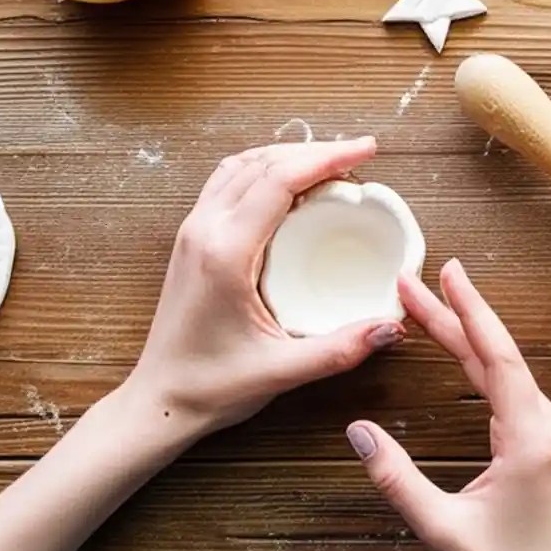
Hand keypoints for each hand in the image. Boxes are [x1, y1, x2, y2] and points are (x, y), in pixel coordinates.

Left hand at [126, 138, 406, 435]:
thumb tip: (391, 326)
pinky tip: (288, 185)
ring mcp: (192, 231)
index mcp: (225, 253)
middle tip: (359, 154)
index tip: (366, 150)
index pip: (279, 180)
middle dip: (315, 151)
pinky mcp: (190, 240)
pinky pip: (227, 184)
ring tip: (329, 163)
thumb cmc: (210, 386)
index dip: (327, 157)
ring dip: (285, 155)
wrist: (160, 400)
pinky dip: (262, 171)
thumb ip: (339, 349)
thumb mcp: (281, 371)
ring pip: (240, 165)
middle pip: (262, 162)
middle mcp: (204, 231)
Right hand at [346, 259, 550, 550]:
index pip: (496, 355)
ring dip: (465, 335)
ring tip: (427, 309)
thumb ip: (397, 479)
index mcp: (530, 439)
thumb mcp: (442, 528)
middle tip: (414, 283)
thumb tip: (360, 433)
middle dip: (452, 315)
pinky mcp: (539, 449)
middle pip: (494, 355)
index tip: (448, 272)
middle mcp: (544, 430)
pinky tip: (462, 354)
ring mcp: (545, 438)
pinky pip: (508, 389)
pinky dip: (479, 361)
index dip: (469, 309)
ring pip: (502, 370)